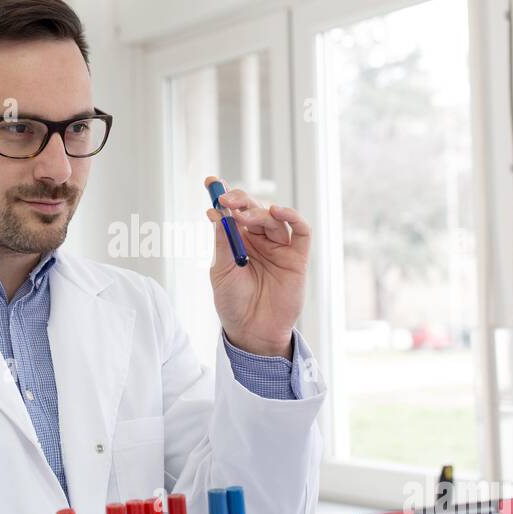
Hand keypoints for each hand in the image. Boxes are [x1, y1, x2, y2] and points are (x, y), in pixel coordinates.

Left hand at [204, 176, 310, 358]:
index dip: (223, 194)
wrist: (251, 331)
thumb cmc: (233, 303)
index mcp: (238, 241)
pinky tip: (277, 211)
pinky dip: (292, 216)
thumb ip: (223, 242)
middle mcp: (259, 240)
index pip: (232, 211)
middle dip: (239, 200)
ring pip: (273, 218)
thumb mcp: (221, 271)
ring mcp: (279, 247)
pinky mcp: (298, 258)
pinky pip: (301, 231)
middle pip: (253, 209)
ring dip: (258, 212)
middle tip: (226, 199)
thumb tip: (217, 213)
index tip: (211, 181)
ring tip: (243, 217)